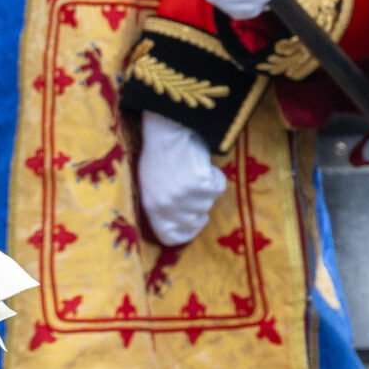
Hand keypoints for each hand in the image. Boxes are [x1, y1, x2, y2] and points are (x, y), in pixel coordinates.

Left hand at [138, 112, 228, 246]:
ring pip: (209, 204)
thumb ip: (162, 207)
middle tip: (196, 189)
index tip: (193, 223)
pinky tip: (203, 165)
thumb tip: (180, 224)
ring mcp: (185, 197)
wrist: (168, 130)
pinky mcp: (202, 185)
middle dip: (200, 208)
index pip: (170, 237)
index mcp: (151, 208)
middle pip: (195, 222)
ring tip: (194, 170)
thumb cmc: (159, 154)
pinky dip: (216, 177)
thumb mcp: (150, 185)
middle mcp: (167, 207)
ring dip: (206, 190)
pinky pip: (218, 188)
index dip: (185, 233)